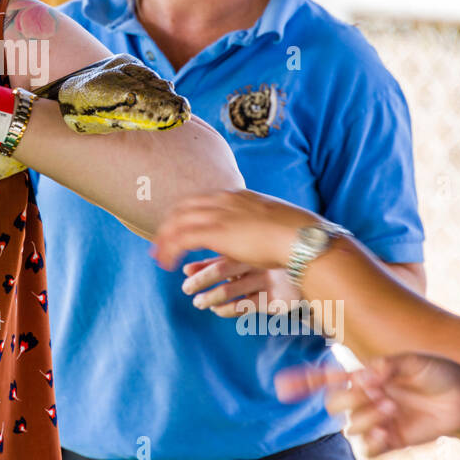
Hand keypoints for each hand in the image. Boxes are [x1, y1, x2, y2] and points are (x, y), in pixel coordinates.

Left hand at [152, 189, 320, 271]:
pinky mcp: (214, 233)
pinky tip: (167, 264)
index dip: (181, 215)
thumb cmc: (293, 233)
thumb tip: (253, 228)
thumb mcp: (269, 220)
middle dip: (167, 227)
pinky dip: (170, 250)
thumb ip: (253, 221)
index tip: (175, 229)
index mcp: (234, 195)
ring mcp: (217, 214)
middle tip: (159, 244)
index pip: (196, 200)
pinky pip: (181, 239)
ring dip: (164, 241)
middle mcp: (221, 200)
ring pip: (176, 224)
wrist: (300, 237)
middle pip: (181, 209)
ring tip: (159, 258)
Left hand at [181, 256, 301, 315]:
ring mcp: (270, 281)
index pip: (221, 255)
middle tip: (185, 289)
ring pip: (233, 289)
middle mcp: (260, 263)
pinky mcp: (278, 300)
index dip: (202, 265)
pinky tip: (217, 310)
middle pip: (223, 268)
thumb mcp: (245, 262)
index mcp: (253, 248)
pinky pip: (248, 306)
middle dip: (201, 279)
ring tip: (198, 303)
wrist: (315, 278)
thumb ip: (217, 263)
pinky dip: (228, 309)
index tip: (185, 272)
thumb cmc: (270, 268)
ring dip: (211, 297)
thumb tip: (185, 270)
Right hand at [274, 353, 459, 456]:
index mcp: (364, 376)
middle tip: (378, 391)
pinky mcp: (393, 440)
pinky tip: (389, 430)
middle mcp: (366, 399)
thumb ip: (386, 366)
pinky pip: (370, 449)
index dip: (301, 383)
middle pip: (334, 403)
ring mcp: (378, 421)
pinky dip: (375, 440)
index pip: (325, 379)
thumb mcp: (412, 360)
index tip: (280, 388)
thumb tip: (364, 375)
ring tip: (392, 408)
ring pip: (351, 426)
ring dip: (367, 417)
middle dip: (350, 397)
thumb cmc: (437, 372)